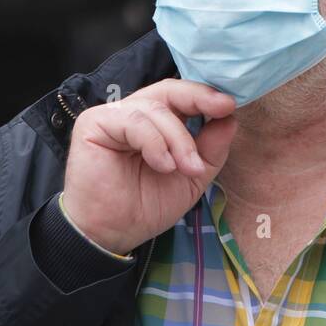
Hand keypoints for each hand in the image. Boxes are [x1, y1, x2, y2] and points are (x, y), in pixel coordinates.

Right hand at [60, 79, 237, 255]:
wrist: (112, 234)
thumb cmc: (146, 206)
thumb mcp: (191, 177)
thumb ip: (211, 148)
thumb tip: (230, 118)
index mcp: (155, 123)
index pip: (181, 97)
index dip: (205, 96)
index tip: (230, 105)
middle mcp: (133, 113)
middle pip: (169, 91)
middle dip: (199, 99)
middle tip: (223, 109)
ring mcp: (112, 116)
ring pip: (156, 109)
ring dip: (179, 139)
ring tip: (187, 168)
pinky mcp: (94, 123)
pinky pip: (134, 121)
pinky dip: (155, 143)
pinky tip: (163, 166)